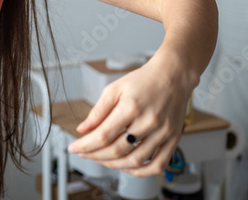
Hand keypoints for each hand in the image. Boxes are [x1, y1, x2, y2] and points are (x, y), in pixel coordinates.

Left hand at [67, 59, 190, 176]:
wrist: (172, 76)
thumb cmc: (143, 80)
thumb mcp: (114, 89)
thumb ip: (98, 111)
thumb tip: (83, 129)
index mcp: (131, 107)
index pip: (103, 135)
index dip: (86, 145)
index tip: (74, 148)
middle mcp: (148, 122)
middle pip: (117, 150)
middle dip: (95, 155)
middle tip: (84, 154)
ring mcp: (163, 133)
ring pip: (135, 160)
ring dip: (114, 165)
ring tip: (101, 160)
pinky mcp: (173, 139)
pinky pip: (158, 164)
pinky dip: (141, 172)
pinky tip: (128, 168)